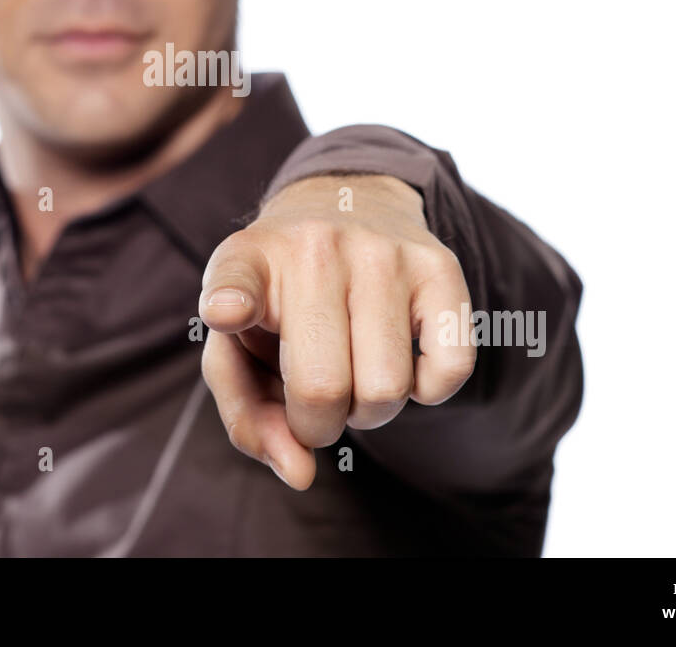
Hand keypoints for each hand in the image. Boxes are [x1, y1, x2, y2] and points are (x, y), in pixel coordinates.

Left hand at [197, 173, 475, 489]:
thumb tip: (301, 472)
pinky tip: (402, 362)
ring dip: (370, 412)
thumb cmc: (282, 301)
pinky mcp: (440, 266)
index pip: (234, 278)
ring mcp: (383, 253)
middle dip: (317, 425)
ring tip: (354, 377)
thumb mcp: (240, 348)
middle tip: (314, 402)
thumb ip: (249, 418)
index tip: (226, 312)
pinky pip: (449, 369)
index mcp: (250, 259)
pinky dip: (426, 391)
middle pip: (322, 389)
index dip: (230, 301)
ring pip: (386, 389)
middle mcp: (316, 247)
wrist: (348, 203)